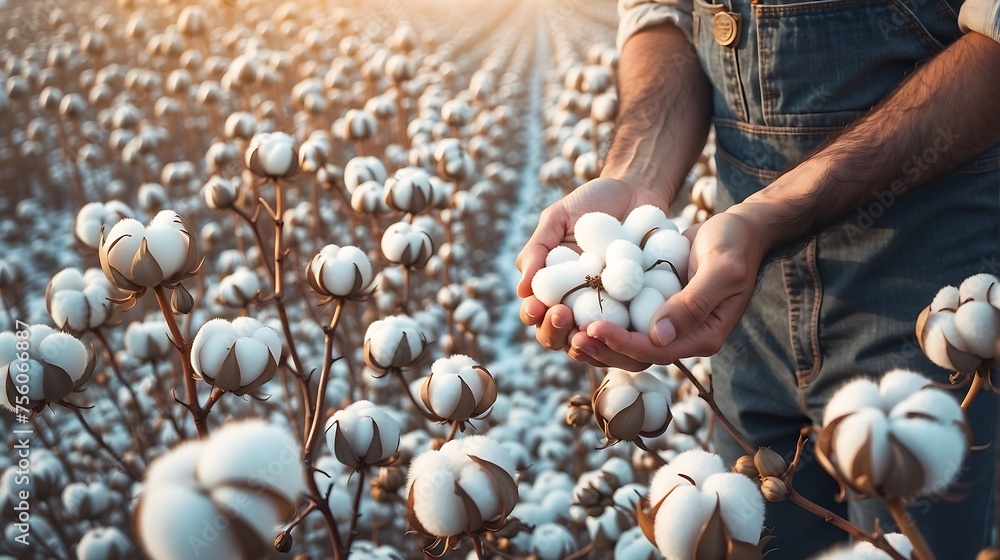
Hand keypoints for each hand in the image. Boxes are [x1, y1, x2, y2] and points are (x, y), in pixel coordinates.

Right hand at [515, 177, 670, 366]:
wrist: (637, 189)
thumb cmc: (591, 203)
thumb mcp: (558, 218)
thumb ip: (538, 249)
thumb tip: (521, 290)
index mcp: (555, 288)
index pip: (537, 314)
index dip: (534, 316)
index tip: (537, 306)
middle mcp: (580, 305)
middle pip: (562, 337)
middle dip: (556, 333)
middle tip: (562, 314)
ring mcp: (612, 310)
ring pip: (596, 344)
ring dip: (589, 344)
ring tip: (588, 331)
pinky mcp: (642, 309)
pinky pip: (634, 332)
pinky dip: (627, 337)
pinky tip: (624, 330)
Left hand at [572, 208, 769, 369]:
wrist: (737, 228)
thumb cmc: (734, 244)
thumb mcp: (720, 269)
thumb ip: (693, 303)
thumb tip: (657, 336)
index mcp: (703, 336)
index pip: (657, 351)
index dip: (623, 343)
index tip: (593, 328)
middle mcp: (684, 336)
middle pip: (636, 354)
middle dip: (603, 348)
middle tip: (571, 336)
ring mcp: (668, 323)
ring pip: (627, 341)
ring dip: (597, 339)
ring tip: (567, 330)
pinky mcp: (655, 306)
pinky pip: (626, 318)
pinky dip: (603, 315)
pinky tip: (575, 309)